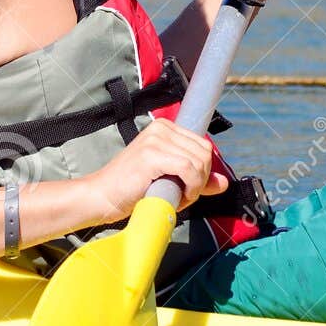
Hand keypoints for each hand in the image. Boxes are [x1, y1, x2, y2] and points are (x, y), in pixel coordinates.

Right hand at [80, 118, 227, 225]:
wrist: (102, 197)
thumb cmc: (132, 189)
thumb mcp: (169, 180)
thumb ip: (196, 179)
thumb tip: (223, 183)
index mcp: (165, 128)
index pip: (203, 145)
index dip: (202, 171)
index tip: (189, 187)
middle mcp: (161, 128)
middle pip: (205, 153)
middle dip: (200, 179)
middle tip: (183, 195)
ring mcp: (156, 140)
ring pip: (199, 162)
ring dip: (195, 187)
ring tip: (177, 198)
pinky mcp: (152, 155)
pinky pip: (189, 170)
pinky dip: (191, 188)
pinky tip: (179, 198)